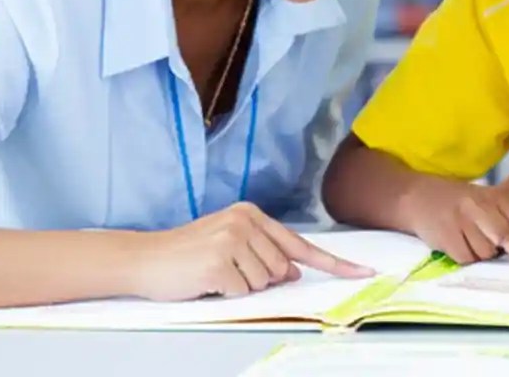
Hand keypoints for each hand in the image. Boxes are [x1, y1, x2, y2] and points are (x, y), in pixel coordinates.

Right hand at [129, 202, 374, 300]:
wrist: (144, 259)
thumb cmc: (188, 254)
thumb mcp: (230, 244)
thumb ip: (265, 253)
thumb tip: (294, 271)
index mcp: (252, 214)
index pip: (301, 244)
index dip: (335, 263)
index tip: (363, 274)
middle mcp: (245, 221)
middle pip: (282, 270)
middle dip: (260, 279)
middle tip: (226, 271)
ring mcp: (232, 240)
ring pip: (264, 283)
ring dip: (241, 287)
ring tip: (214, 273)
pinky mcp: (219, 262)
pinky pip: (242, 292)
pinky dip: (226, 294)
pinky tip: (206, 280)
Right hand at [400, 176, 508, 268]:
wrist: (417, 196)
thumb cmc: (458, 202)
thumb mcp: (483, 200)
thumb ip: (508, 216)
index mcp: (491, 195)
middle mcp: (477, 204)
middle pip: (504, 233)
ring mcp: (460, 219)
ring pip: (486, 252)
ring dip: (484, 255)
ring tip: (473, 242)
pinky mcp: (446, 235)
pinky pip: (466, 258)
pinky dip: (467, 258)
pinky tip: (459, 246)